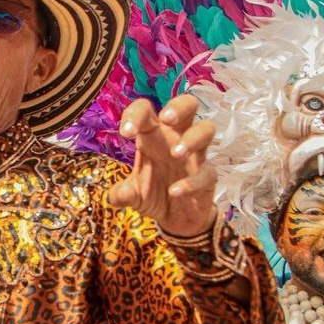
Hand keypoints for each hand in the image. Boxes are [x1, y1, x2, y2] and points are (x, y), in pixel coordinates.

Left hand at [109, 95, 217, 237]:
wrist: (175, 219)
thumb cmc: (153, 194)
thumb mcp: (132, 195)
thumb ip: (122, 194)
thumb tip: (116, 196)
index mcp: (153, 135)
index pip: (146, 111)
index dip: (135, 114)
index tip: (126, 133)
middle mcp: (176, 139)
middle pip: (187, 104)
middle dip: (178, 107)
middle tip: (166, 118)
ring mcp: (195, 156)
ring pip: (206, 129)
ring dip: (193, 138)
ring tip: (176, 153)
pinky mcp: (208, 176)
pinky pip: (206, 173)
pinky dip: (191, 182)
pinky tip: (175, 192)